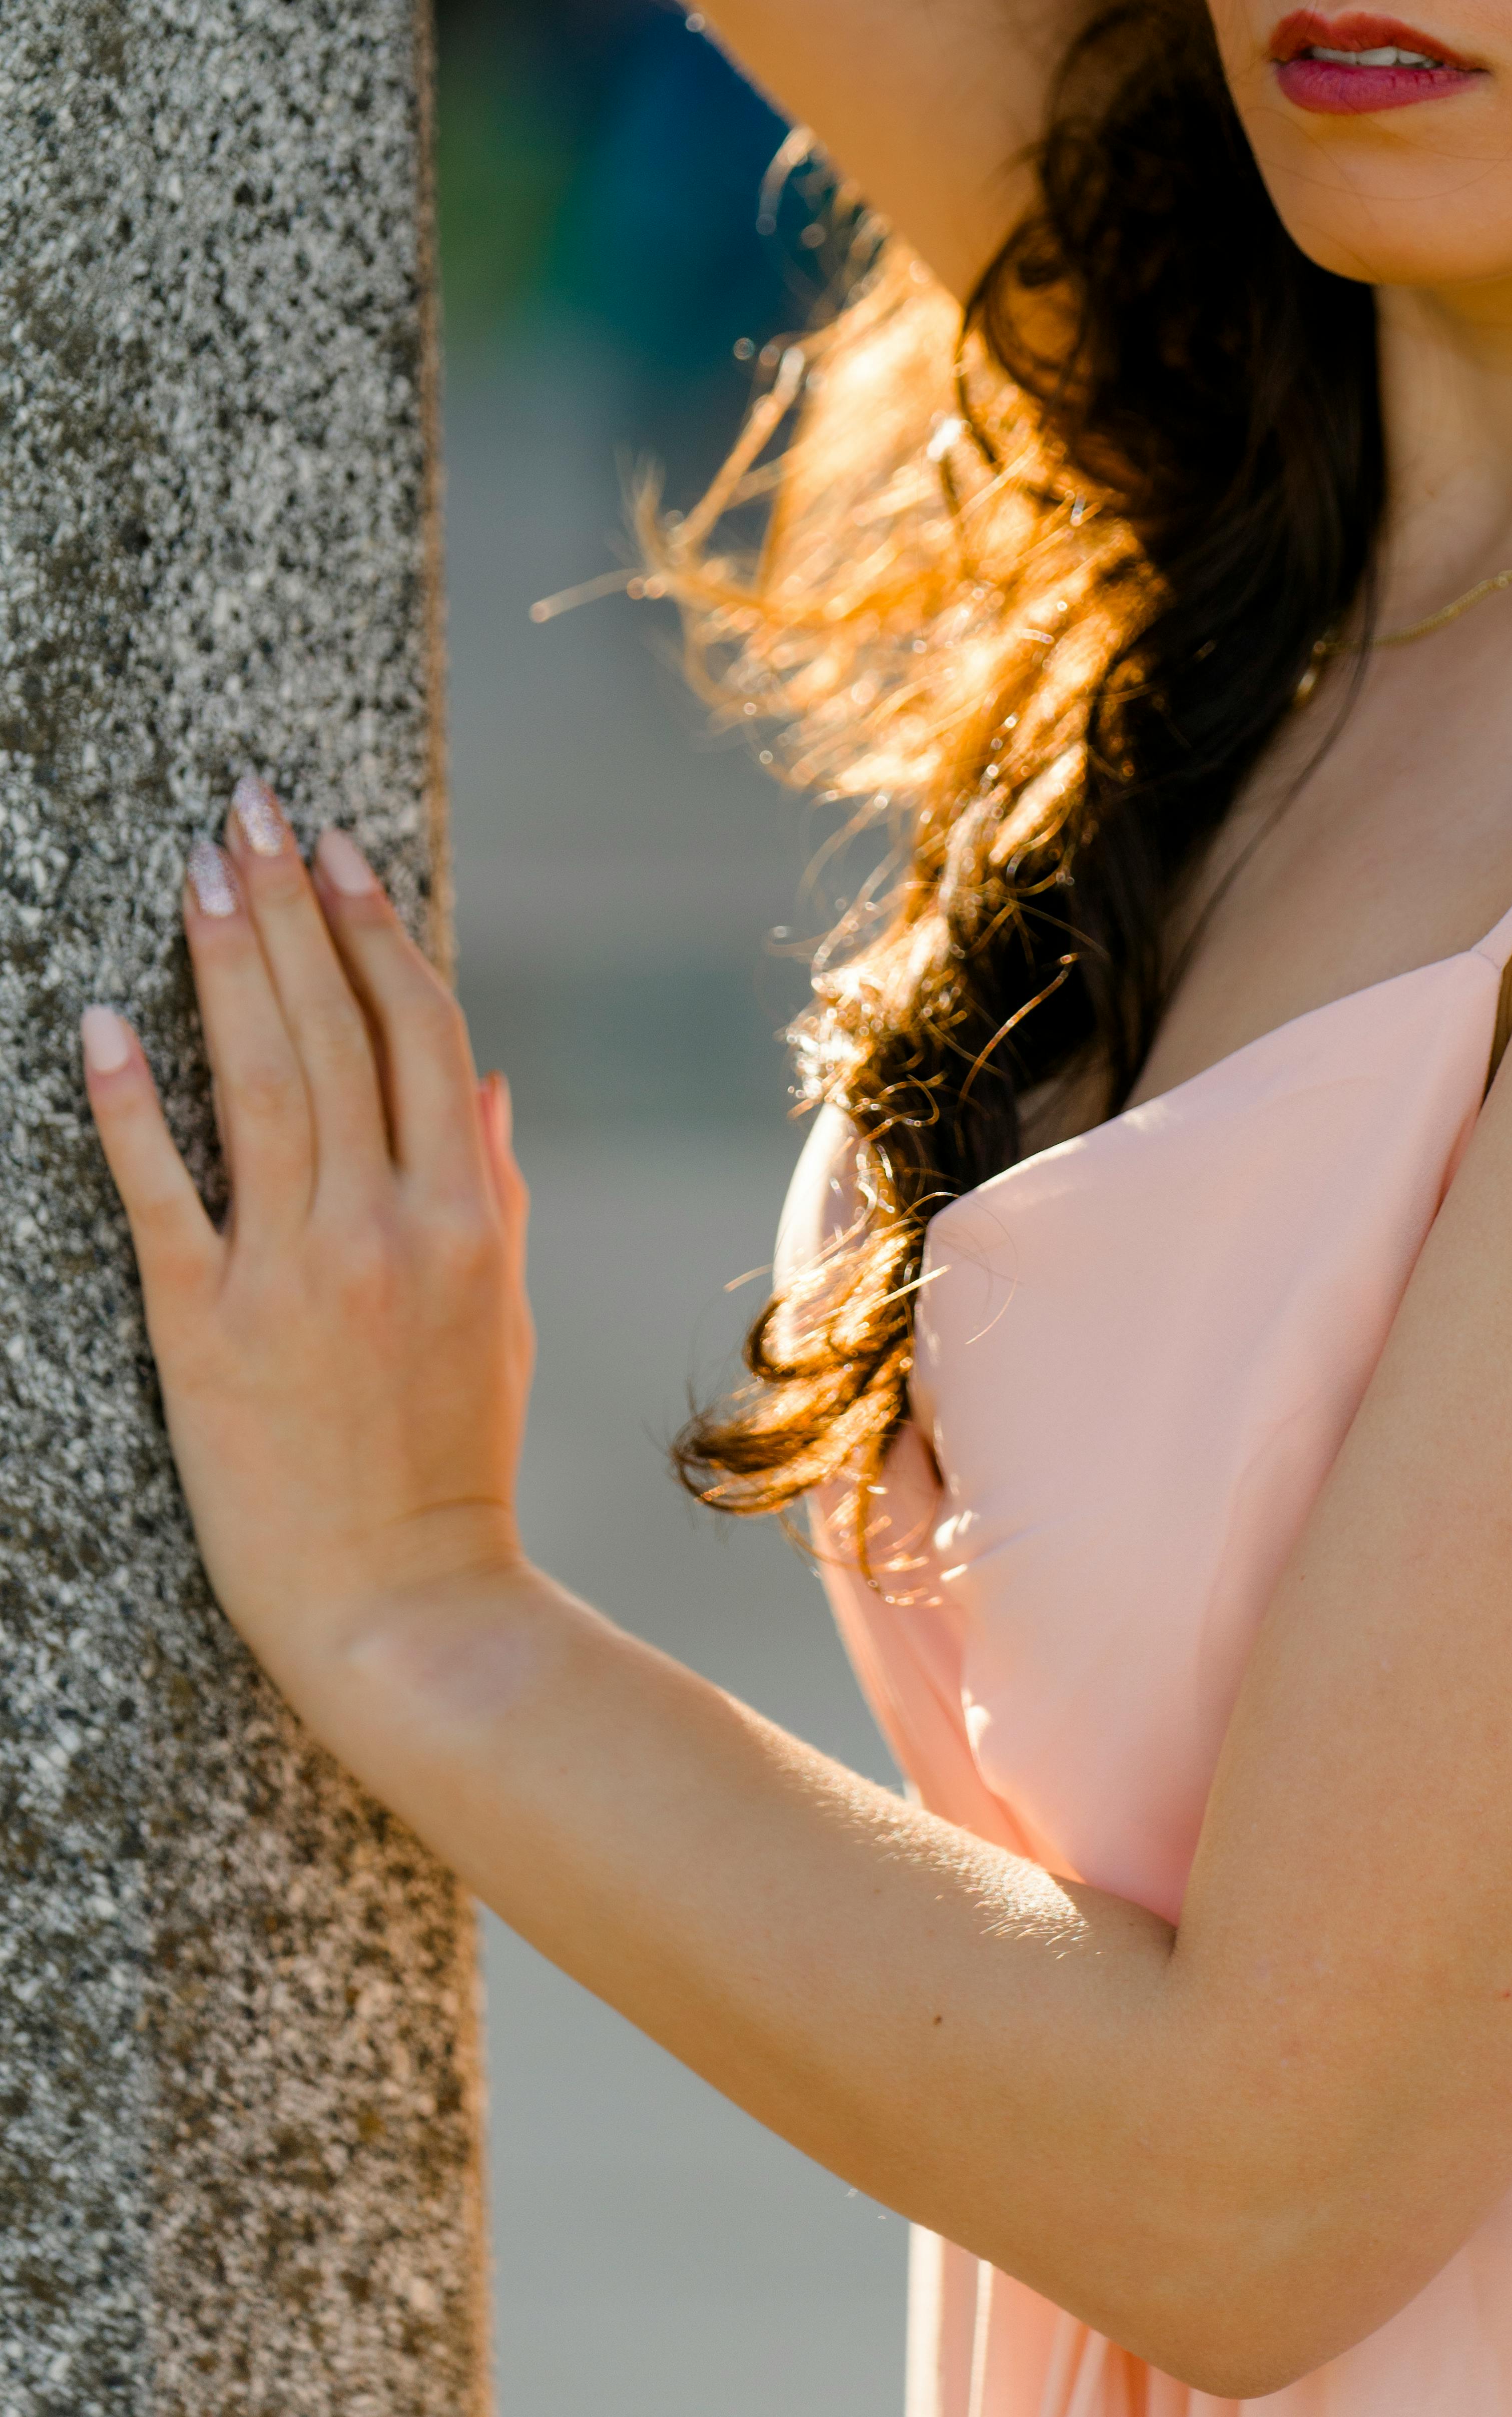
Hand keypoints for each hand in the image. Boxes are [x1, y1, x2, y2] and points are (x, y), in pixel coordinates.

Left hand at [82, 779, 535, 1715]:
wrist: (404, 1607)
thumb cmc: (451, 1462)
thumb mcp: (501, 1315)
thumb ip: (491, 1188)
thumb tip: (483, 1080)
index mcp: (465, 1215)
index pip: (423, 1032)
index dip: (380, 930)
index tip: (343, 851)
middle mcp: (388, 1226)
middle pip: (339, 1030)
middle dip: (294, 906)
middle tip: (254, 810)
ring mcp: (299, 1275)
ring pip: (263, 1083)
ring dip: (229, 964)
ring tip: (200, 868)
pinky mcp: (209, 1333)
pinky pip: (167, 1198)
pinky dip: (132, 1106)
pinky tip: (106, 1025)